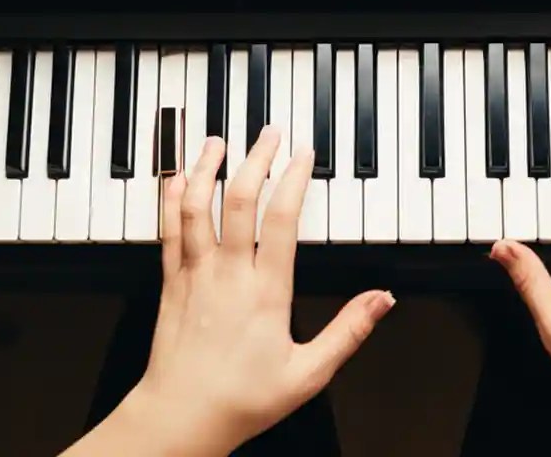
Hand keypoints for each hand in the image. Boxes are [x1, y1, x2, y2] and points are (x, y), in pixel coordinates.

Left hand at [65, 127, 394, 456]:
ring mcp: (194, 275)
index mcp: (265, 292)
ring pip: (196, 206)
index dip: (293, 179)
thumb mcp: (309, 373)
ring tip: (218, 141)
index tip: (303, 154)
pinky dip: (173, 198)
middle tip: (268, 132)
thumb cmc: (240, 401)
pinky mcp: (169, 283)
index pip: (281, 219)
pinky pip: (168, 230)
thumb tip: (382, 300)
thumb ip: (348, 331)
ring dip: (207, 168)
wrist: (180, 417)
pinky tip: (178, 178)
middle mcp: (227, 275)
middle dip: (255, 159)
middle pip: (237, 199)